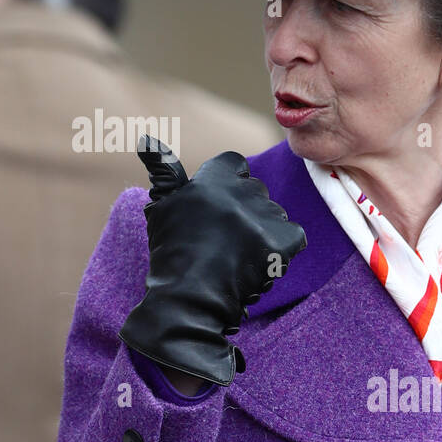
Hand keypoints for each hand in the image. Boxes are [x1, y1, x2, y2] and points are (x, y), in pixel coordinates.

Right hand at [119, 135, 305, 386]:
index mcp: (211, 180)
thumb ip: (165, 171)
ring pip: (274, 213)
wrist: (188, 301)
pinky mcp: (281, 241)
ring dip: (262, 230)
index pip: (234, 164)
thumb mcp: (163, 208)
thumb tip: (148, 140)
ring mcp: (262, 217)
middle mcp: (239, 192)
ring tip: (238, 253)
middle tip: (224, 239)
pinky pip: (293, 235)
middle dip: (244, 210)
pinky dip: (281, 248)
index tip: (217, 210)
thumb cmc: (172, 253)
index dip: (227, 185)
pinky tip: (259, 261)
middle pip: (255, 190)